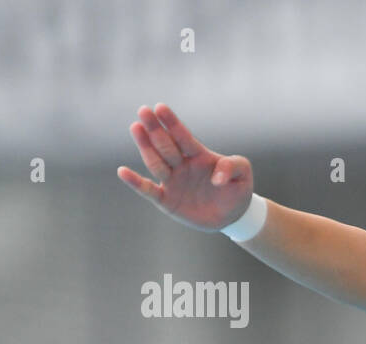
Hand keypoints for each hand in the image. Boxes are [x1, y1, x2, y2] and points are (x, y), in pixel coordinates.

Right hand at [116, 103, 253, 231]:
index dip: (172, 123)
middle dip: (155, 129)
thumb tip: (216, 178)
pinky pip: (148, 190)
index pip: (183, 136)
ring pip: (155, 162)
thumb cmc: (237, 188)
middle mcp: (181, 165)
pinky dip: (135, 182)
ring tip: (136, 128)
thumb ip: (232, 167)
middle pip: (165, 145)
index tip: (160, 107)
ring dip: (145, 147)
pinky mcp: (166, 199)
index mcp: (198, 155)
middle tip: (144, 111)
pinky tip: (122, 172)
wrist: (232, 215)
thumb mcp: (242, 174)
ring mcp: (172, 181)